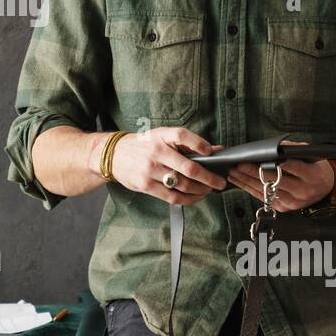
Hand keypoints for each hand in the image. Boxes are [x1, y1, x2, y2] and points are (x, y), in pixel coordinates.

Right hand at [108, 127, 228, 205]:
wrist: (114, 155)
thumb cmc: (144, 145)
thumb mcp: (162, 136)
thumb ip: (188, 143)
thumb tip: (217, 150)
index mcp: (161, 136)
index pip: (183, 136)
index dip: (200, 144)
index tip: (213, 153)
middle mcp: (156, 152)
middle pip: (189, 168)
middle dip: (209, 178)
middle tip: (220, 182)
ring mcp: (150, 170)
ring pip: (183, 185)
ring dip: (201, 190)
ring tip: (209, 190)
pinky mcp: (146, 185)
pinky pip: (172, 197)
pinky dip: (188, 199)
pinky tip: (196, 197)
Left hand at [225, 139, 334, 212]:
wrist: (324, 187)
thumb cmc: (315, 167)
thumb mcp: (310, 155)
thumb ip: (295, 150)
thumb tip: (276, 146)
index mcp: (313, 176)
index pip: (296, 168)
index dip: (281, 164)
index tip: (266, 158)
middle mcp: (304, 191)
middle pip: (276, 181)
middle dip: (255, 172)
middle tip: (239, 164)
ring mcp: (293, 202)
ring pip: (266, 191)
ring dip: (247, 181)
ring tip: (233, 172)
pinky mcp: (284, 208)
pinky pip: (263, 197)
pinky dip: (249, 188)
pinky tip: (238, 181)